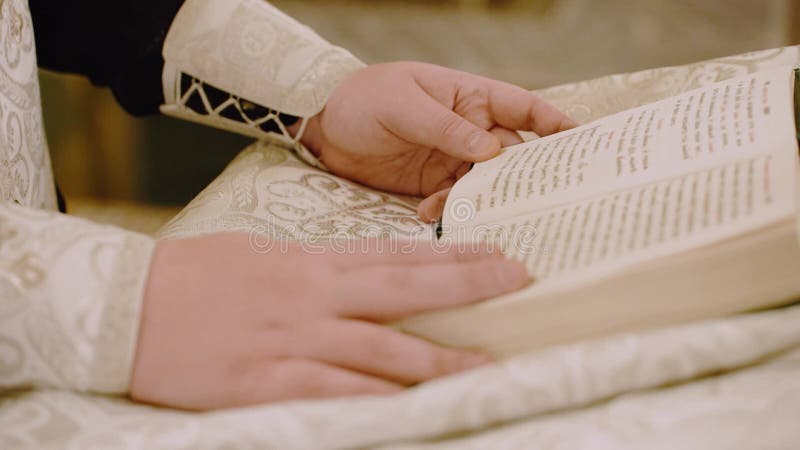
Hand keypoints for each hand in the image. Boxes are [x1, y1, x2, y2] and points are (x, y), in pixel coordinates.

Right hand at [131, 233, 528, 409]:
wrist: (125, 305)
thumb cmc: (191, 277)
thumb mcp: (259, 257)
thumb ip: (313, 270)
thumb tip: (357, 278)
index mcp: (309, 263)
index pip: (395, 255)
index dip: (450, 254)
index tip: (494, 251)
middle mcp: (312, 297)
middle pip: (404, 289)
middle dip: (466, 285)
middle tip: (518, 282)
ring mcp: (293, 339)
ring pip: (382, 347)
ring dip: (438, 357)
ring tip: (487, 365)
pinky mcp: (268, 382)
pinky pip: (336, 392)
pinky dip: (378, 399)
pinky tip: (414, 406)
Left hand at [296, 62, 575, 221]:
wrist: (324, 128)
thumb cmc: (364, 98)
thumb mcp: (403, 105)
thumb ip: (445, 128)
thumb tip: (491, 152)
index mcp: (469, 97)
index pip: (522, 109)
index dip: (554, 125)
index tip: (583, 143)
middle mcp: (469, 129)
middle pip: (510, 156)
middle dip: (519, 177)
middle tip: (527, 201)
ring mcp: (452, 159)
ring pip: (482, 185)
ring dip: (476, 200)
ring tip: (454, 209)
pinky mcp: (433, 185)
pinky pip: (454, 202)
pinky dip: (447, 211)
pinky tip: (429, 214)